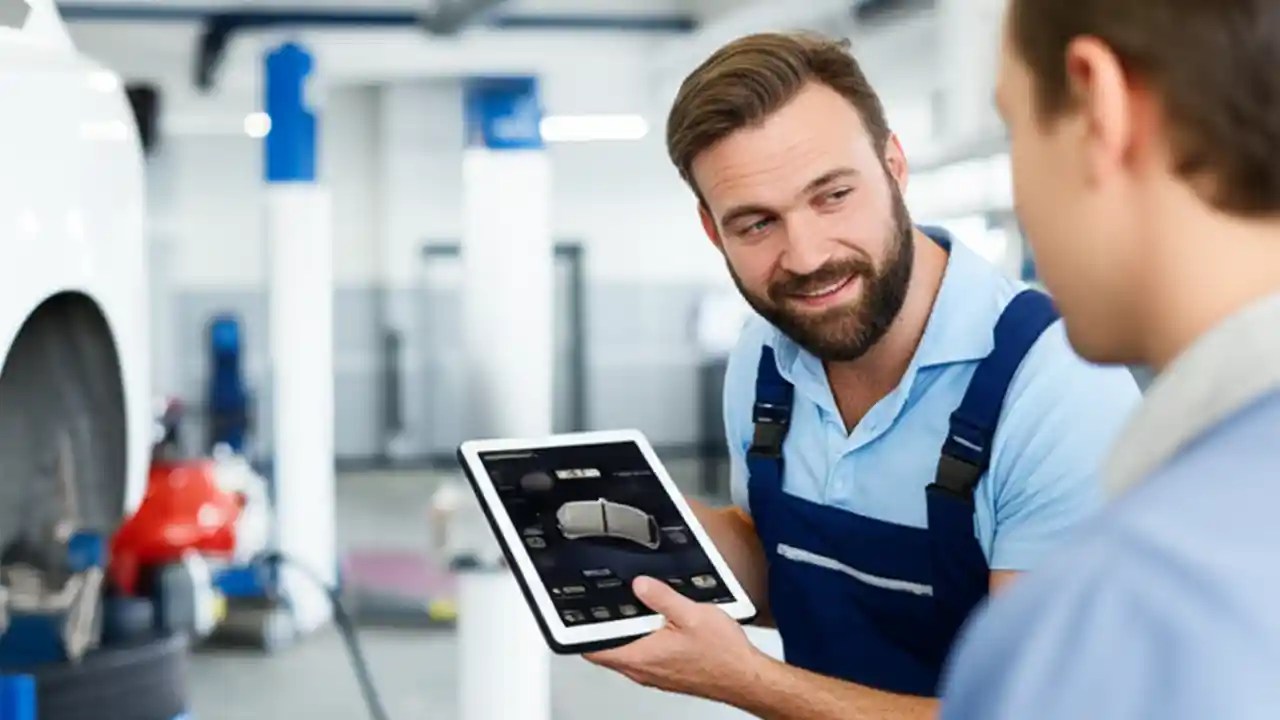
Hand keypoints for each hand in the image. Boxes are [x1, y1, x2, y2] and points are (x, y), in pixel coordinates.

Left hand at [584, 576, 767, 702]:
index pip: (593, 648)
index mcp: (640, 656)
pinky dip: (646, 640)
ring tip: (643, 611)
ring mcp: (654, 675)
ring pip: (627, 651)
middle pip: (608, 648)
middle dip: (607, 627)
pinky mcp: (666, 675)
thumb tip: (639, 585)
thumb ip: (661, 597)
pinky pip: (645, 656)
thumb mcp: (690, 614)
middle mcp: (642, 670)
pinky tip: (662, 626)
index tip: (575, 615)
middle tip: (614, 604)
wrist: (745, 676)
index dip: (579, 631)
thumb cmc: (722, 654)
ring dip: (629, 633)